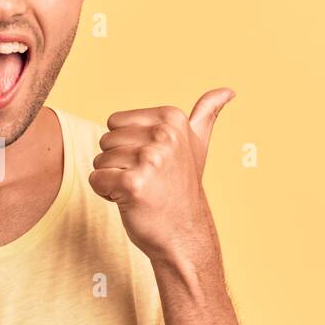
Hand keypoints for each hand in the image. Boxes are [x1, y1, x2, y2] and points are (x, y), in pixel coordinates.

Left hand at [89, 88, 235, 271]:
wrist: (184, 234)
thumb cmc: (182, 189)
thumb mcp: (198, 145)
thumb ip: (206, 114)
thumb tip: (229, 90)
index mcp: (172, 118)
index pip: (115, 122)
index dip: (126, 145)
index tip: (152, 163)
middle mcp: (163, 135)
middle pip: (105, 141)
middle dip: (118, 164)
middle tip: (147, 180)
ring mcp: (149, 159)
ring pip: (99, 161)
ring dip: (113, 180)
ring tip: (141, 191)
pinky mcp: (132, 185)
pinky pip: (96, 180)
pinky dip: (106, 194)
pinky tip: (131, 202)